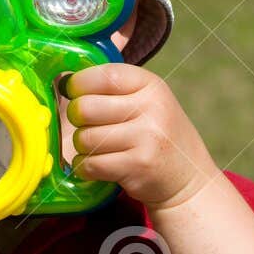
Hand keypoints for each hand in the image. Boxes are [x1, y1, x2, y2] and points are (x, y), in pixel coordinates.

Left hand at [63, 64, 215, 209]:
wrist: (188, 178)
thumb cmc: (157, 136)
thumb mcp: (149, 101)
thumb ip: (115, 87)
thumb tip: (65, 79)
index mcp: (151, 85)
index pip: (104, 75)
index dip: (80, 84)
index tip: (74, 92)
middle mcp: (151, 108)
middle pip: (86, 108)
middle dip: (77, 119)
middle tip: (87, 126)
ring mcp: (146, 138)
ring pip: (85, 138)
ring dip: (82, 147)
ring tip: (98, 149)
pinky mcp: (137, 166)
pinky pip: (90, 164)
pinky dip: (85, 167)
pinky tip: (97, 166)